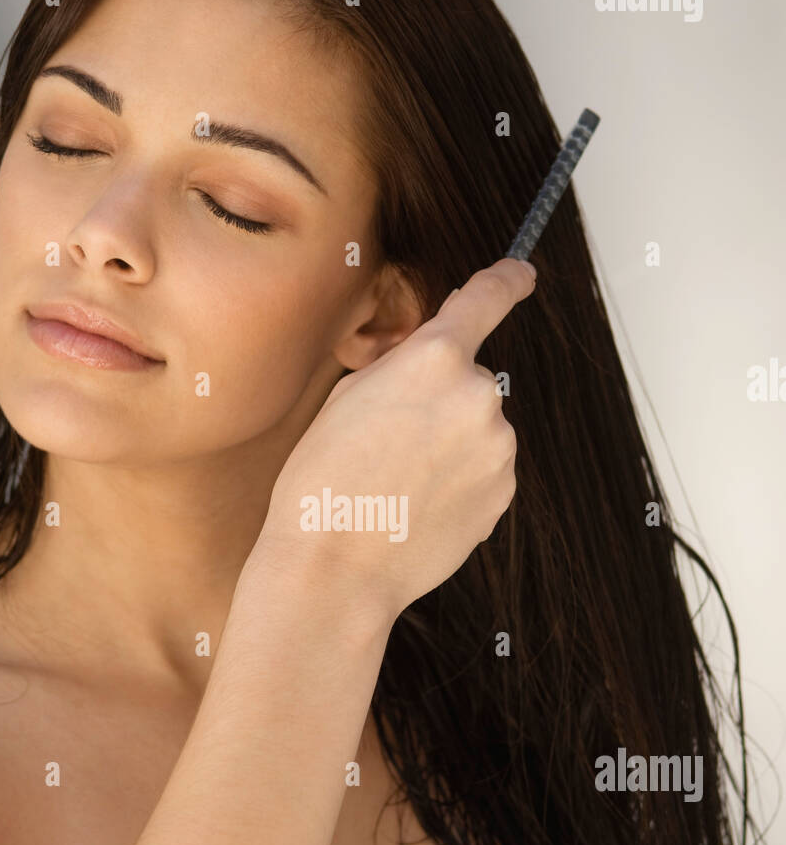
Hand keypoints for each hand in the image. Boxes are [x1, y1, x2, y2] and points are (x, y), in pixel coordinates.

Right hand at [258, 257, 536, 624]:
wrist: (336, 569)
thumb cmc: (324, 484)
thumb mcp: (344, 398)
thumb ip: (397, 368)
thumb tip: (421, 367)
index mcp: (434, 358)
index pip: (484, 300)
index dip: (505, 282)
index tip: (521, 275)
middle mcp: (478, 396)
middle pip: (467, 381)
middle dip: (436, 402)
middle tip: (387, 443)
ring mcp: (498, 448)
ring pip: (477, 430)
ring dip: (449, 445)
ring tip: (398, 483)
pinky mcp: (503, 493)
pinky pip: (484, 471)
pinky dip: (458, 482)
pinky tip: (418, 505)